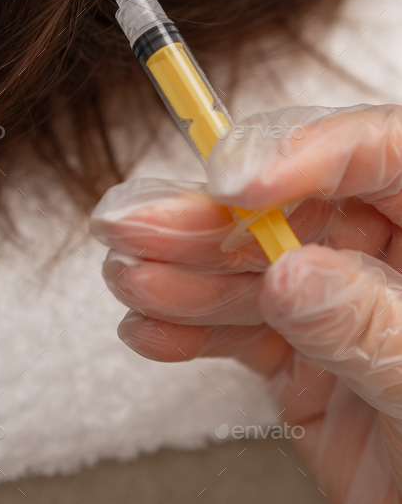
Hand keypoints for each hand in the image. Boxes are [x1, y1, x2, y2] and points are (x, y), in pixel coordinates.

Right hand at [90, 104, 401, 503]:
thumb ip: (365, 326)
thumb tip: (290, 274)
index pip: (375, 153)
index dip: (299, 151)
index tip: (232, 180)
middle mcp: (384, 252)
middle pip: (286, 206)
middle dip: (202, 216)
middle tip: (134, 221)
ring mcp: (335, 302)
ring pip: (248, 266)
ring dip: (179, 269)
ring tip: (126, 275)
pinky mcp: (299, 352)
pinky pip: (236, 328)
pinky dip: (187, 328)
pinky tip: (149, 327)